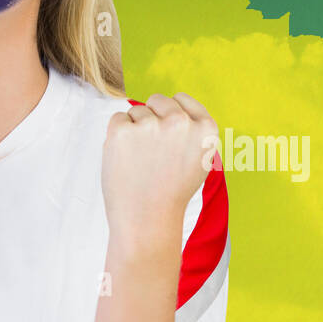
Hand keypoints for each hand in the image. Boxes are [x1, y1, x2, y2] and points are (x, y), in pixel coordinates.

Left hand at [102, 93, 218, 250]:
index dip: (172, 115)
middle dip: (152, 118)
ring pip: (136, 111)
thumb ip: (192, 130)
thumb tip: (173, 103)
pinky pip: (117, 119)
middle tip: (153, 154)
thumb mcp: (198, 160)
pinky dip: (117, 137)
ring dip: (134, 131)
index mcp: (205, 129)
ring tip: (141, 162)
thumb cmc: (171, 192)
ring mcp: (151, 125)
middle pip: (158, 100)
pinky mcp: (123, 131)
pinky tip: (126, 160)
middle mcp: (181, 123)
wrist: (146, 221)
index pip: (182, 100)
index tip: (168, 137)